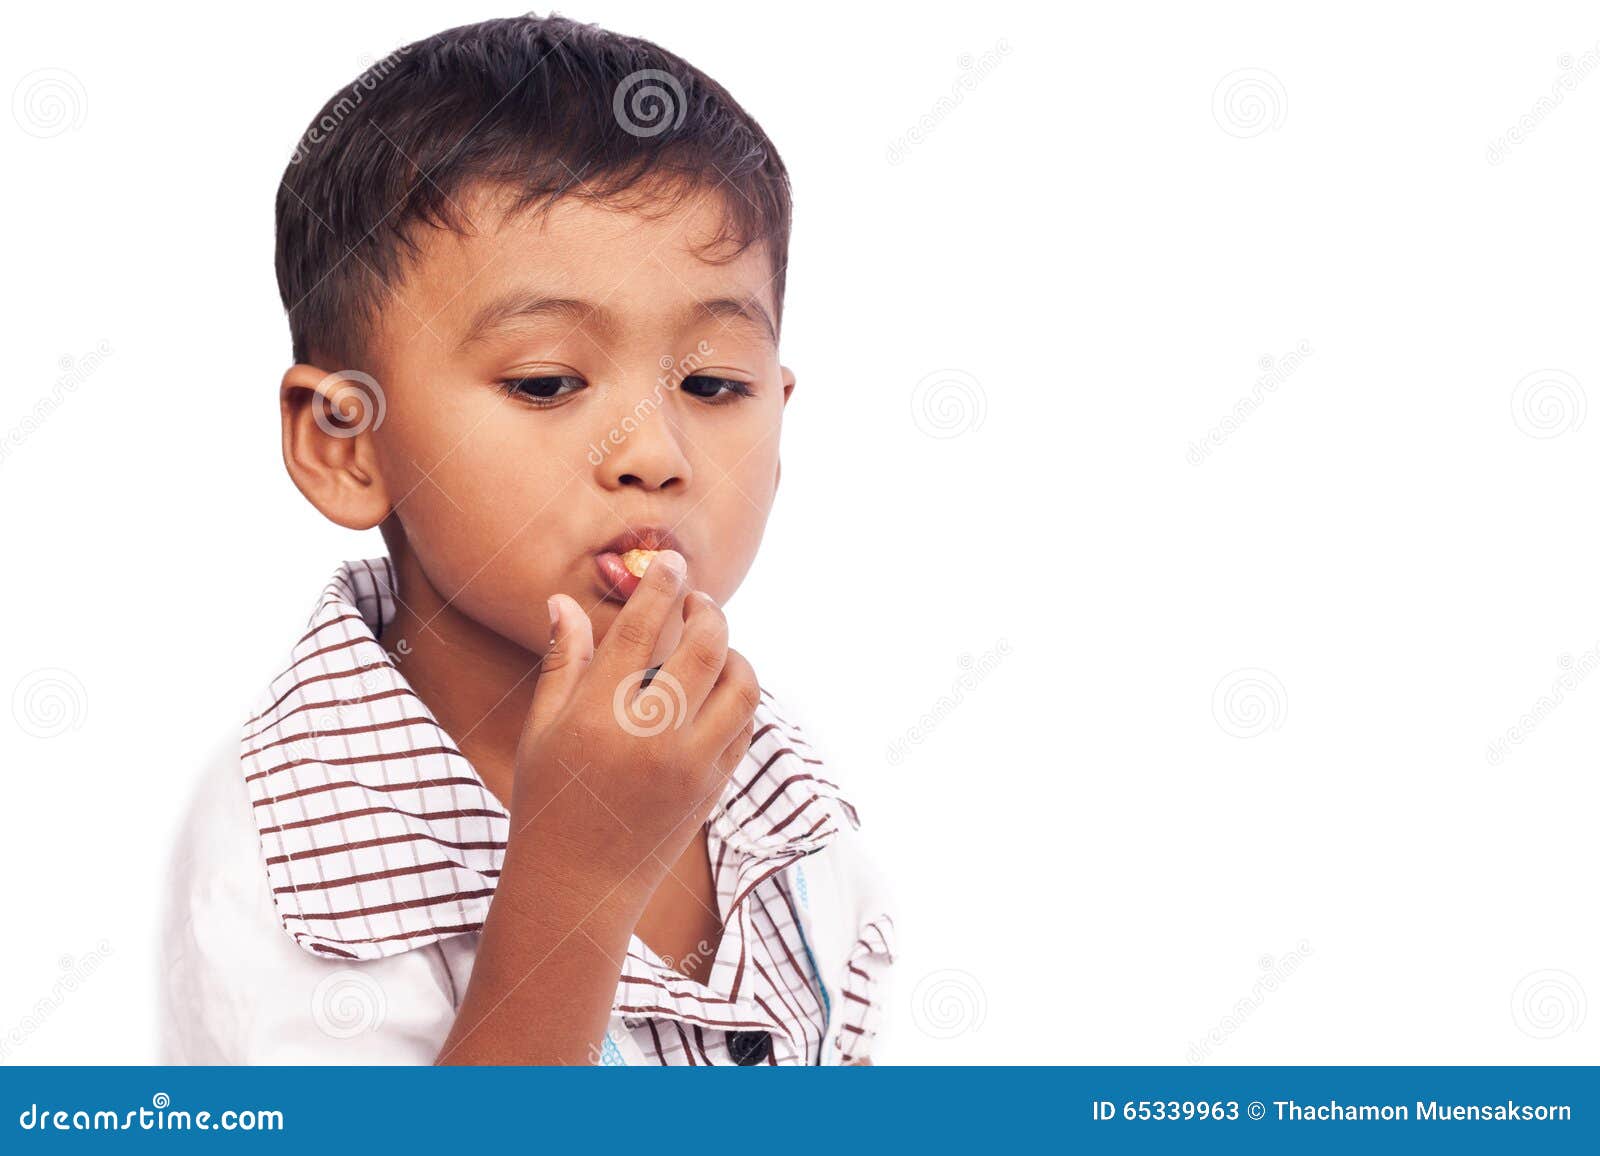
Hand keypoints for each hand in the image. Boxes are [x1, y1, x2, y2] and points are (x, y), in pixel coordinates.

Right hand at [509, 551, 759, 915]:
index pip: (642, 631)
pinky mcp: (714, 787)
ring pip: (741, 686)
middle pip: (706, 648)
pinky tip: (718, 689)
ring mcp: (690, 765)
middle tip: (698, 600)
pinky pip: (745, 726)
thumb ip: (562, 662)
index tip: (671, 560)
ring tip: (713, 645)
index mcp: (599, 717)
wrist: (579, 886)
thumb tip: (562, 601)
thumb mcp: (542, 730)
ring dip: (735, 654)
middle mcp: (651, 737)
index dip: (662, 586)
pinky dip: (739, 698)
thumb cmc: (549, 802)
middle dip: (708, 611)